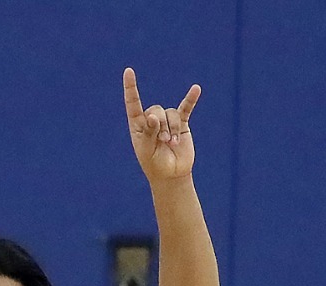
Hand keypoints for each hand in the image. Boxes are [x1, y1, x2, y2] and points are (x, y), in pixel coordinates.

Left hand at [124, 67, 198, 182]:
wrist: (172, 174)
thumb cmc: (155, 164)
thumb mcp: (147, 151)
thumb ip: (149, 133)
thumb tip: (153, 116)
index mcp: (138, 125)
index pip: (133, 103)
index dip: (131, 87)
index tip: (128, 71)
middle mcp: (152, 120)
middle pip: (156, 110)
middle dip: (161, 125)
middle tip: (163, 141)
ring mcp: (167, 121)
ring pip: (171, 114)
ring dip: (172, 128)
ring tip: (172, 143)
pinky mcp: (182, 124)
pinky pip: (186, 108)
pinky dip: (191, 99)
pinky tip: (196, 89)